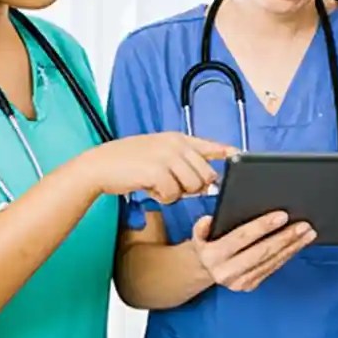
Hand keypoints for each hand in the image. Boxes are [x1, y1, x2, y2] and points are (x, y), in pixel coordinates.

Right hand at [79, 132, 236, 203]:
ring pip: (192, 186)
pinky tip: (149, 189)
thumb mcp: (157, 155)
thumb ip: (182, 164)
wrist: (99, 166)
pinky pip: (173, 194)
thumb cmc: (128, 164)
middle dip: (194, 187)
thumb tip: (207, 184)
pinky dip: (162, 198)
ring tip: (158, 186)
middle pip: (205, 174)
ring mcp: (166, 156)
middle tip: (172, 186)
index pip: (208, 145)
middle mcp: (174, 144)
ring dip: (177, 194)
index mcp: (176, 139)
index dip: (224, 152)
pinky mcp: (157, 170)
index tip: (238, 155)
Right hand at [188, 212, 314, 291]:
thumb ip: (202, 226)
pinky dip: (287, 255)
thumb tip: (210, 220)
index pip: (241, 238)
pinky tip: (298, 245)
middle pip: (262, 252)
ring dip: (292, 247)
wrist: (204, 269)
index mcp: (212, 255)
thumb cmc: (208, 243)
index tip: (282, 216)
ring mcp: (239, 282)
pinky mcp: (250, 286)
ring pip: (271, 262)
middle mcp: (226, 272)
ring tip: (308, 233)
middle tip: (304, 226)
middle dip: (285, 238)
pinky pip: (272, 268)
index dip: (262, 227)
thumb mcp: (199, 232)